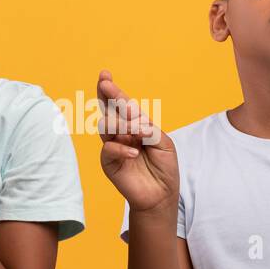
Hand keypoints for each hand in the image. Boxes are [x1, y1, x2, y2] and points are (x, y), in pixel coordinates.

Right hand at [97, 70, 178, 213]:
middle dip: (107, 95)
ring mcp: (114, 146)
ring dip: (121, 125)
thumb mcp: (164, 143)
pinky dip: (122, 148)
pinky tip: (135, 152)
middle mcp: (121, 133)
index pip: (121, 105)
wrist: (161, 194)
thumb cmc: (164, 167)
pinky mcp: (109, 162)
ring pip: (107, 126)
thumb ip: (148, 129)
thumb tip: (131, 120)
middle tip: (106, 84)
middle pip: (108, 110)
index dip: (113, 90)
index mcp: (135, 125)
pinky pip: (109, 149)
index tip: (105, 75)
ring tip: (137, 132)